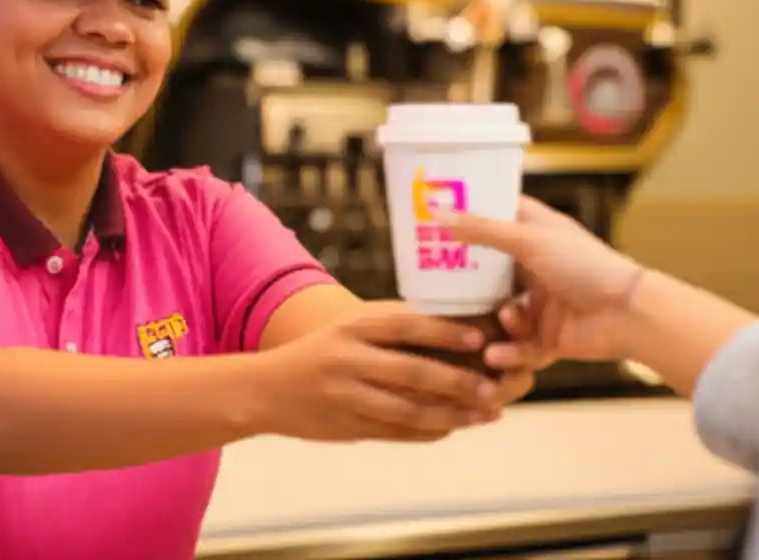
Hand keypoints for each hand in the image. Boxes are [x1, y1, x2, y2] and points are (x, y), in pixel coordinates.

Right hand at [251, 301, 502, 442]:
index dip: (445, 332)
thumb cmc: (321, 352)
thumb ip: (393, 329)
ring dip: (452, 415)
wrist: (264, 389)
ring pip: (408, 410)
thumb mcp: (349, 328)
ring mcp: (346, 395)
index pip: (406, 325)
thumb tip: (458, 329)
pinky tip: (452, 429)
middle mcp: (349, 358)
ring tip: (484, 416)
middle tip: (493, 389)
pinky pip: (395, 432)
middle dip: (458, 383)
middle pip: (412, 372)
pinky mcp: (346, 426)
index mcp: (353, 326)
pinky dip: (428, 432)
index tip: (480, 339)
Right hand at [438, 196, 645, 370]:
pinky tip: (495, 356)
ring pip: (501, 313)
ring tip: (496, 326)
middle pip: (491, 272)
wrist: (628, 315)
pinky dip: (508, 352)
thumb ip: (483, 230)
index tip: (434, 223)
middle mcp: (536, 267)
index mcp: (536, 235)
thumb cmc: (585, 266)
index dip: (469, 219)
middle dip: (467, 283)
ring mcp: (542, 303)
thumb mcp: (529, 241)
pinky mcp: (548, 338)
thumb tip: (439, 214)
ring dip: (495, 322)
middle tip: (435, 287)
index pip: (497, 219)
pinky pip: (519, 347)